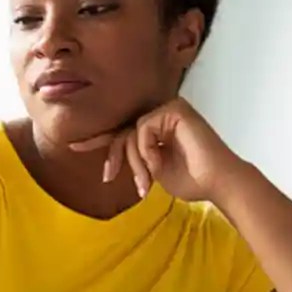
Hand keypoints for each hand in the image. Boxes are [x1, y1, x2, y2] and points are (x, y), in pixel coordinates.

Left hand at [69, 98, 241, 201]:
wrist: (218, 182)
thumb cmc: (193, 181)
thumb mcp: (153, 171)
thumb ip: (137, 160)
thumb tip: (114, 159)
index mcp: (159, 128)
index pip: (123, 131)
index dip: (98, 140)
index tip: (73, 147)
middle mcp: (163, 114)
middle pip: (123, 132)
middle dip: (114, 157)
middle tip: (108, 177)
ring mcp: (169, 109)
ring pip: (132, 133)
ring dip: (135, 161)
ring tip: (146, 183)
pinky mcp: (174, 109)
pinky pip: (143, 130)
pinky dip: (146, 150)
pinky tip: (158, 162)